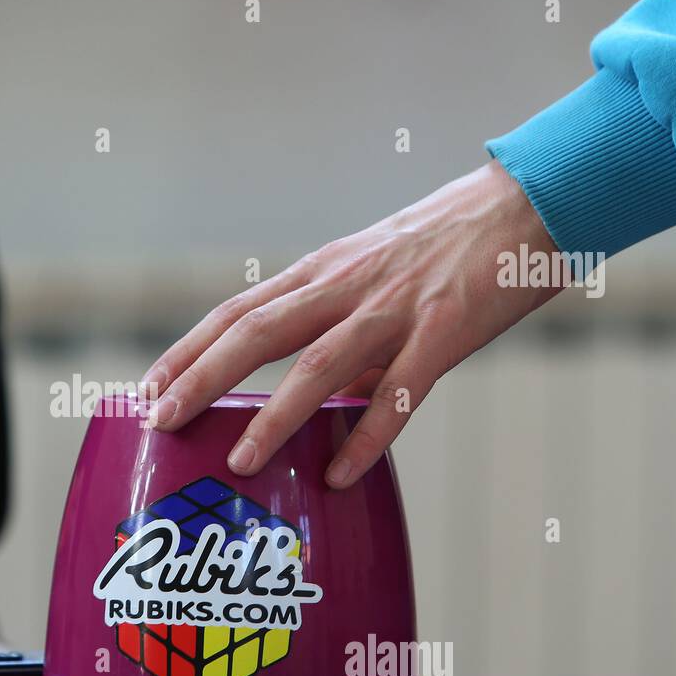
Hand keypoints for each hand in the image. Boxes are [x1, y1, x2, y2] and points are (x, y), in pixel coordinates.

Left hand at [141, 160, 564, 486]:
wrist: (530, 199)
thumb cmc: (448, 242)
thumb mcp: (374, 271)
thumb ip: (338, 327)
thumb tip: (319, 399)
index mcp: (323, 272)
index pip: (236, 311)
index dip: (186, 350)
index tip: (145, 388)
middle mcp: (345, 286)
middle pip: (255, 333)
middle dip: (200, 378)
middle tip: (159, 422)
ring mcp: (393, 308)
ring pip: (317, 365)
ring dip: (272, 416)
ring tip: (237, 461)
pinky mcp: (444, 331)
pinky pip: (399, 394)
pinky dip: (366, 437)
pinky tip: (339, 475)